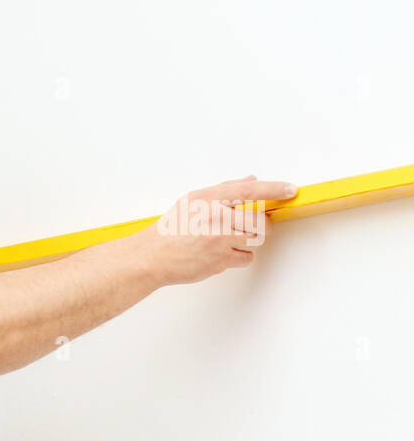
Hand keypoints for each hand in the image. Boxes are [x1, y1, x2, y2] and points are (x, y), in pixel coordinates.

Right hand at [127, 174, 295, 286]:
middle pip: (259, 222)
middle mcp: (215, 216)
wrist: (151, 257)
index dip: (274, 189)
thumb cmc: (170, 230)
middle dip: (261, 227)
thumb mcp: (192, 201)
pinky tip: (219, 255)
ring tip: (225, 242)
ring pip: (255, 241)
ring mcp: (218, 239)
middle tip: (247, 228)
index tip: (290, 190)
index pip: (250, 190)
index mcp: (209, 198)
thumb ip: (223, 190)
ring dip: (246, 243)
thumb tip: (250, 181)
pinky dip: (237, 258)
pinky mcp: (219, 259)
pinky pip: (245, 258)